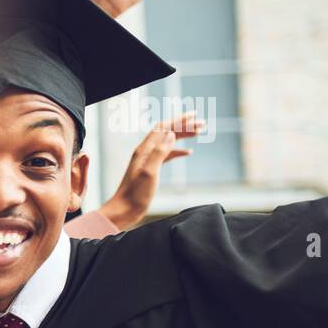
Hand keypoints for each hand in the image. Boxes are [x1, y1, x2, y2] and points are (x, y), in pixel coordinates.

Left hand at [98, 113, 203, 229]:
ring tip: (198, 133)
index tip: (195, 116)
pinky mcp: (150, 170)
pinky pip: (166, 155)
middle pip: (166, 132)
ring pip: (167, 142)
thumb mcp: (150, 172)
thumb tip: (170, 133)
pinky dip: (178, 151)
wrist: (124, 210)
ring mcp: (147, 161)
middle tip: (203, 124)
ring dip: (182, 136)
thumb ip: (159, 152)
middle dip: (184, 126)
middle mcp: (145, 152)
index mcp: (144, 150)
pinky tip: (188, 152)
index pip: (163, 128)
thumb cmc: (135, 194)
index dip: (179, 120)